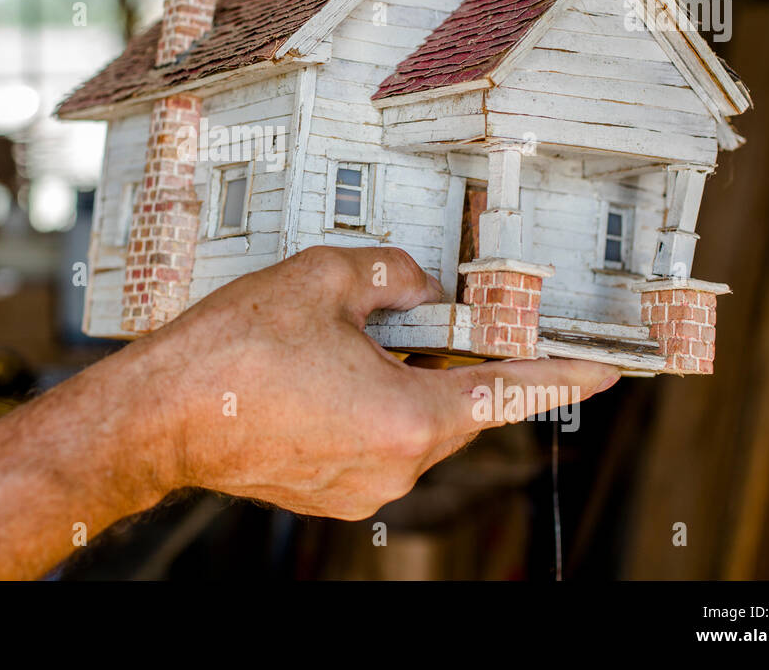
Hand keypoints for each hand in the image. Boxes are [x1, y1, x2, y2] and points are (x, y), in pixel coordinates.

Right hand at [133, 246, 620, 519]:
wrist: (158, 417)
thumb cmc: (232, 352)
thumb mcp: (321, 279)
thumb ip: (391, 275)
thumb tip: (417, 284)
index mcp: (408, 418)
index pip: (512, 392)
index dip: (567, 374)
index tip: (611, 365)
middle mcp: (394, 466)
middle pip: (455, 405)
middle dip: (452, 360)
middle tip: (436, 316)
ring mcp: (360, 488)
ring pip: (409, 423)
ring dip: (399, 381)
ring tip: (345, 341)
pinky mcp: (327, 493)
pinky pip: (371, 443)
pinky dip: (365, 406)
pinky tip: (320, 374)